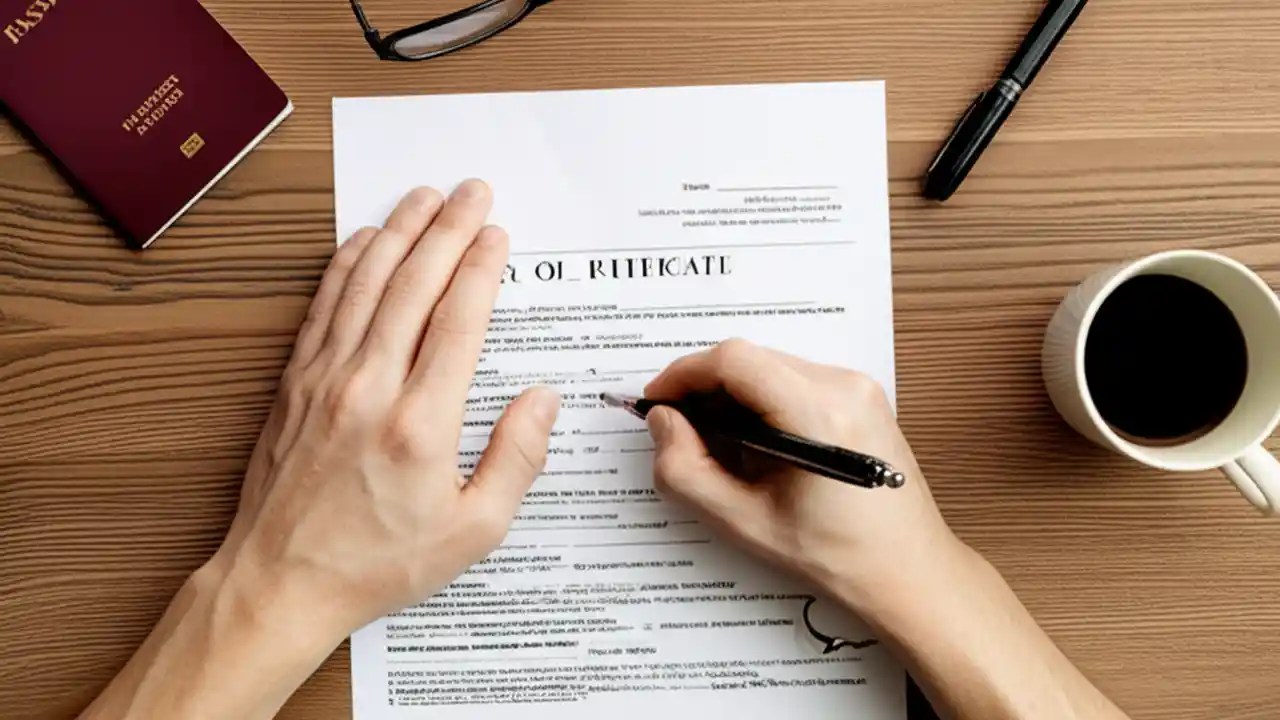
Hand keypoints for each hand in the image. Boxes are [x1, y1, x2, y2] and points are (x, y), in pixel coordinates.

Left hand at [211, 181, 559, 640]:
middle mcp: (370, 388)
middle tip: (472, 190)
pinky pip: (324, 307)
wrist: (280, 582)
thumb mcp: (473, 531)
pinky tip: (364, 240)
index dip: (481, 268)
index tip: (497, 234)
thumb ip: (517, 459)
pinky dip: (345, 265)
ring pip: (366, 284)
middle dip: (448, 229)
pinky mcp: (295, 384)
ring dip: (398, 232)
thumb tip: (543, 399)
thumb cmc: (378, 562)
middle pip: (414, 285)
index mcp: (421, 424)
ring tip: (424, 196)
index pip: (458, 320)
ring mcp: (326, 380)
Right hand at [644, 339, 959, 614]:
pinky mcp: (860, 395)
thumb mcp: (745, 523)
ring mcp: (858, 387)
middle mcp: (844, 386)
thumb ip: (687, 471)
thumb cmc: (837, 555)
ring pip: (769, 365)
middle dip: (703, 386)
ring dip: (731, 393)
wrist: (909, 570)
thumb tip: (663, 422)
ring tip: (714, 442)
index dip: (684, 374)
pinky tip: (750, 441)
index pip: (734, 361)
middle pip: (750, 358)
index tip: (657, 402)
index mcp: (819, 415)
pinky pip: (793, 378)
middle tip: (677, 429)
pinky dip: (759, 398)